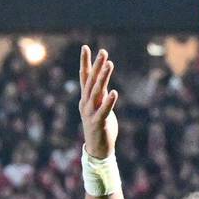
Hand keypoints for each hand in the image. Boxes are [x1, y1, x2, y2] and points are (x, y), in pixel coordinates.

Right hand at [79, 44, 117, 158]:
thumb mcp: (100, 108)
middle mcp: (86, 104)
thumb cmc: (100, 128)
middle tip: (103, 51)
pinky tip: (114, 92)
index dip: (85, 62)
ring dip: (103, 78)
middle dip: (97, 65)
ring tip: (109, 64)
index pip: (84, 77)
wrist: (98, 151)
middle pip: (91, 81)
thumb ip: (101, 96)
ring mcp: (90, 113)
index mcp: (85, 99)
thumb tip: (104, 84)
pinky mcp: (98, 123)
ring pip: (97, 92)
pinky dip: (109, 101)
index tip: (85, 47)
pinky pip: (104, 110)